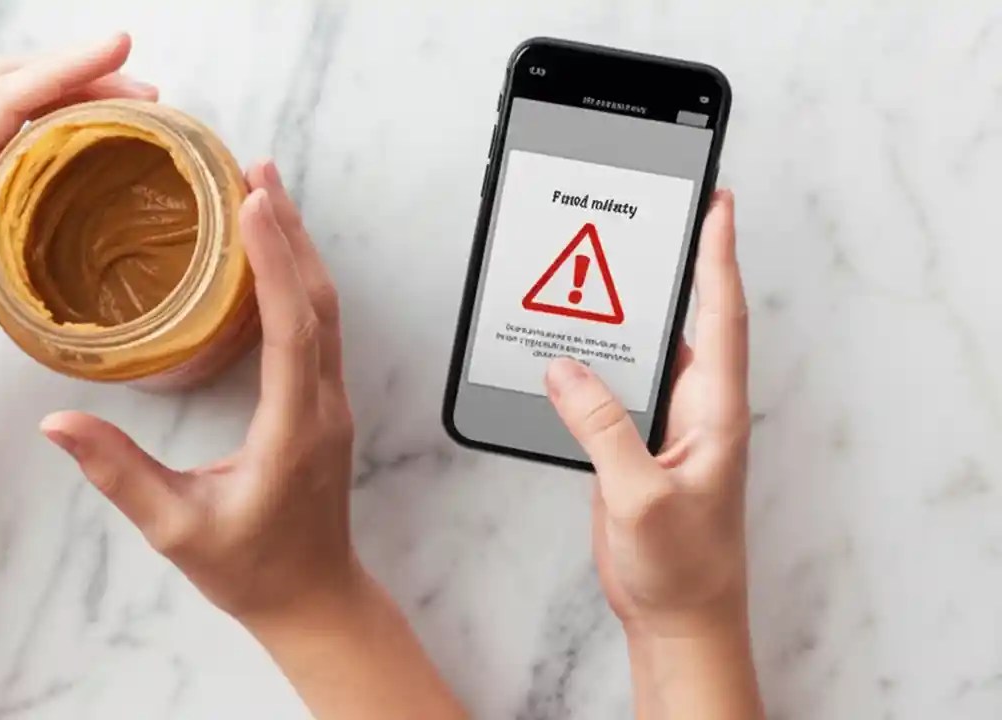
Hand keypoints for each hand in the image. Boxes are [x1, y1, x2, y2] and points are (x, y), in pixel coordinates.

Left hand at [0, 33, 157, 382]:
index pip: (3, 101)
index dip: (63, 70)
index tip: (118, 48)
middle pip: (7, 81)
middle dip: (75, 69)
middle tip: (146, 87)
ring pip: (12, 96)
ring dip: (71, 85)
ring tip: (137, 105)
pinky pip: (16, 124)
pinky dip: (61, 111)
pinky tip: (98, 131)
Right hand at [40, 160, 360, 621]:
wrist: (312, 599)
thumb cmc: (250, 569)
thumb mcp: (175, 529)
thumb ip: (119, 474)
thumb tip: (57, 423)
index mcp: (292, 428)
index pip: (292, 327)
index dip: (275, 260)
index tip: (254, 202)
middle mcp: (322, 404)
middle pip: (319, 300)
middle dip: (290, 231)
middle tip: (255, 171)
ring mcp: (331, 401)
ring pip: (326, 308)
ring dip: (299, 248)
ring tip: (264, 192)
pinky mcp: (323, 402)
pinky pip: (319, 326)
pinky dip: (298, 279)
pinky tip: (272, 256)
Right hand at [546, 190, 749, 635]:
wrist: (678, 617)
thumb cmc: (684, 567)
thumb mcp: (642, 496)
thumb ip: (604, 429)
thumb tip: (566, 370)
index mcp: (717, 411)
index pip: (721, 316)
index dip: (718, 257)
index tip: (716, 204)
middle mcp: (697, 409)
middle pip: (686, 319)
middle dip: (673, 265)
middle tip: (653, 215)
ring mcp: (667, 425)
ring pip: (646, 353)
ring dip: (626, 314)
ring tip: (597, 266)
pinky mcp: (637, 445)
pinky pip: (616, 388)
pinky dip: (594, 363)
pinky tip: (569, 349)